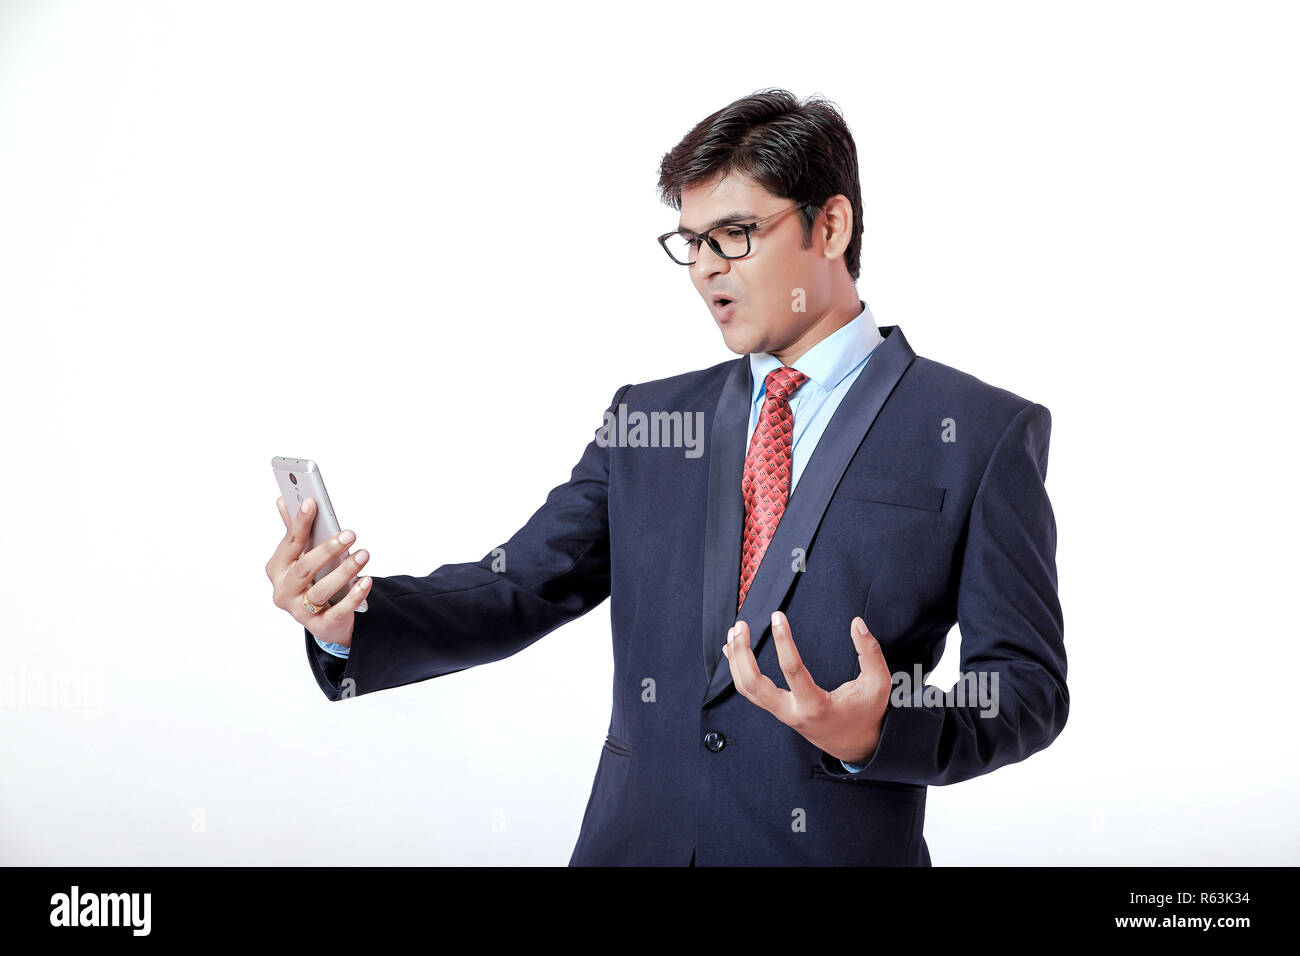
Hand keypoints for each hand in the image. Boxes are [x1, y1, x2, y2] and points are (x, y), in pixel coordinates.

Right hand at [265, 495, 371, 647]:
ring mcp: (300, 611)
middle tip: (350, 534)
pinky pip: (338, 610)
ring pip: (321, 590)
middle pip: (304, 568)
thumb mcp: (302, 557)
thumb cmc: (312, 580)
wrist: (325, 620)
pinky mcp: (321, 626)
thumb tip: (285, 499)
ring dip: (344, 571)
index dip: (300, 522)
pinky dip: (354, 595)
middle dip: (327, 550)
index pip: (289, 543)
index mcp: (277, 569)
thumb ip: (295, 532)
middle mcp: (284, 591)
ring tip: (363, 555)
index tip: (312, 502)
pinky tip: (366, 580)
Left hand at [722, 610, 890, 765]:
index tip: (777, 616)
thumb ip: (870, 652)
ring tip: (735, 631)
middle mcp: (792, 712)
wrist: (856, 746)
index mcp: (815, 705)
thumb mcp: (878, 684)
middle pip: (754, 684)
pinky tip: (731, 649)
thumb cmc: (866, 714)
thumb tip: (857, 623)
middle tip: (741, 625)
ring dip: (736, 659)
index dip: (783, 640)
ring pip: (746, 689)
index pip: (792, 669)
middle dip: (743, 653)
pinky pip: (750, 692)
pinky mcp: (778, 711)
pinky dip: (737, 670)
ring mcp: (782, 713)